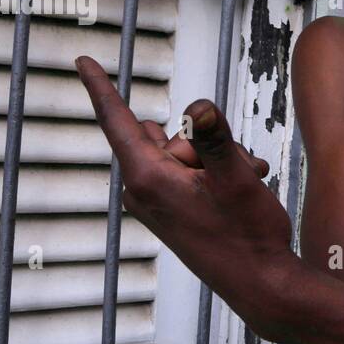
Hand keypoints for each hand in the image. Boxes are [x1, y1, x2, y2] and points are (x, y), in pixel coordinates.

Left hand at [75, 55, 294, 306]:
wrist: (260, 283)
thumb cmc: (248, 235)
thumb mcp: (237, 178)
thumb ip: (214, 138)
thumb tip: (197, 106)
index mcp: (148, 178)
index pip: (118, 121)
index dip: (101, 87)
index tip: (82, 61)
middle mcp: (143, 190)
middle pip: (166, 136)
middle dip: (203, 139)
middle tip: (234, 167)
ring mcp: (155, 202)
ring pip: (183, 152)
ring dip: (217, 157)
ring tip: (246, 180)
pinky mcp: (169, 210)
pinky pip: (187, 172)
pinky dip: (215, 172)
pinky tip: (242, 188)